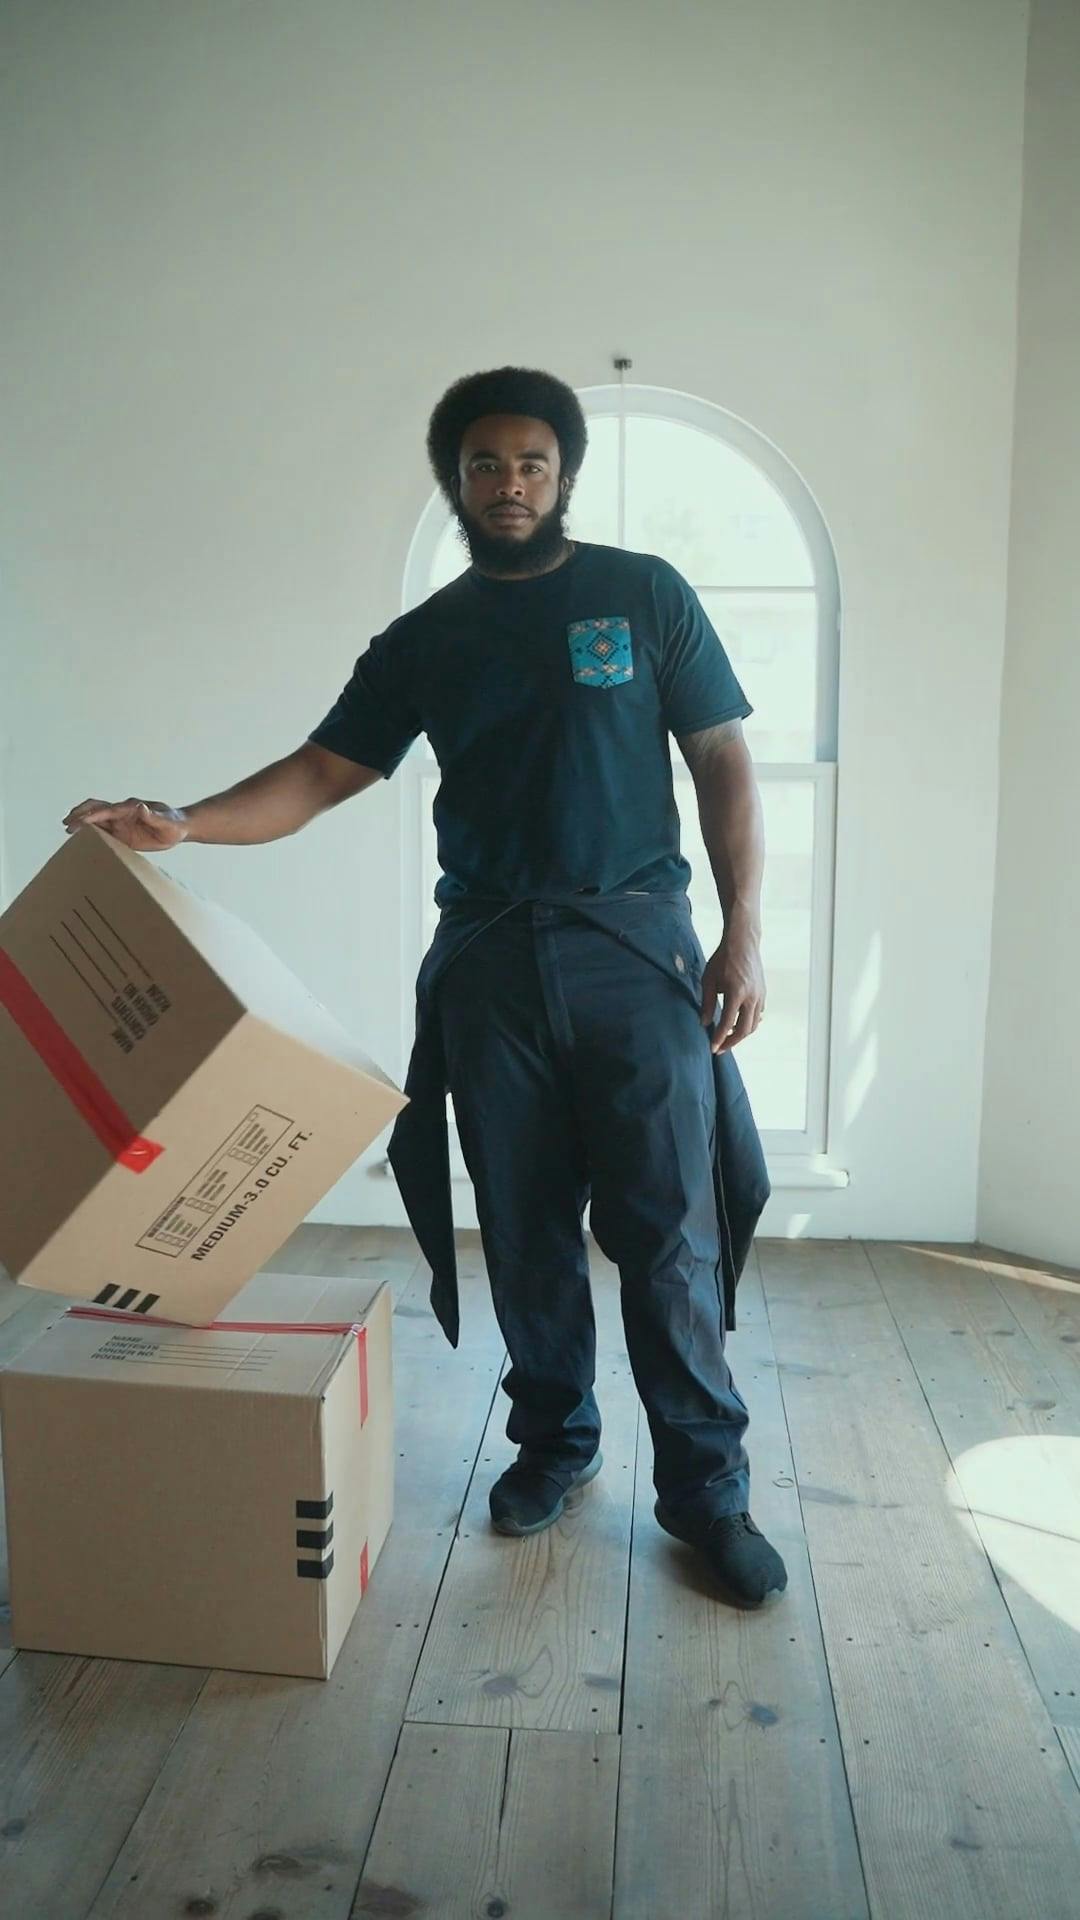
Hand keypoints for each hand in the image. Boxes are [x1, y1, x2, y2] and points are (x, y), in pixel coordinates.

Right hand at [62, 797, 189, 851]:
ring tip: (67, 828)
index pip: (109, 810)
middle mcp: (123, 812)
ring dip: (82, 821)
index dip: (94, 815)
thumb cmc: (175, 825)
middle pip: (97, 808)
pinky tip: (81, 838)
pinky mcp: (122, 831)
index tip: (80, 821)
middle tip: (66, 823)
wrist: (180, 827)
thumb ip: (153, 816)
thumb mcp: (167, 822)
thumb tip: (140, 806)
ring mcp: (121, 821)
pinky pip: (103, 830)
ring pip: (97, 817)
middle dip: (81, 814)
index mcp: (132, 808)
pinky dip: (91, 832)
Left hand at [700, 922, 765, 1053]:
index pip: (728, 1023)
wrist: (743, 942)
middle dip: (732, 1042)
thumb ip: (706, 1003)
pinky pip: (758, 1015)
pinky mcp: (763, 993)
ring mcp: (760, 995)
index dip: (719, 1038)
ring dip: (741, 1035)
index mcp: (736, 993)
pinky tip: (739, 1025)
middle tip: (720, 1048)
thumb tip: (704, 1023)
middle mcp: (752, 997)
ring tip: (728, 1039)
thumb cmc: (723, 959)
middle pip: (744, 1029)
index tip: (713, 1048)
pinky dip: (750, 1023)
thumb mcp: (709, 980)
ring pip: (754, 1024)